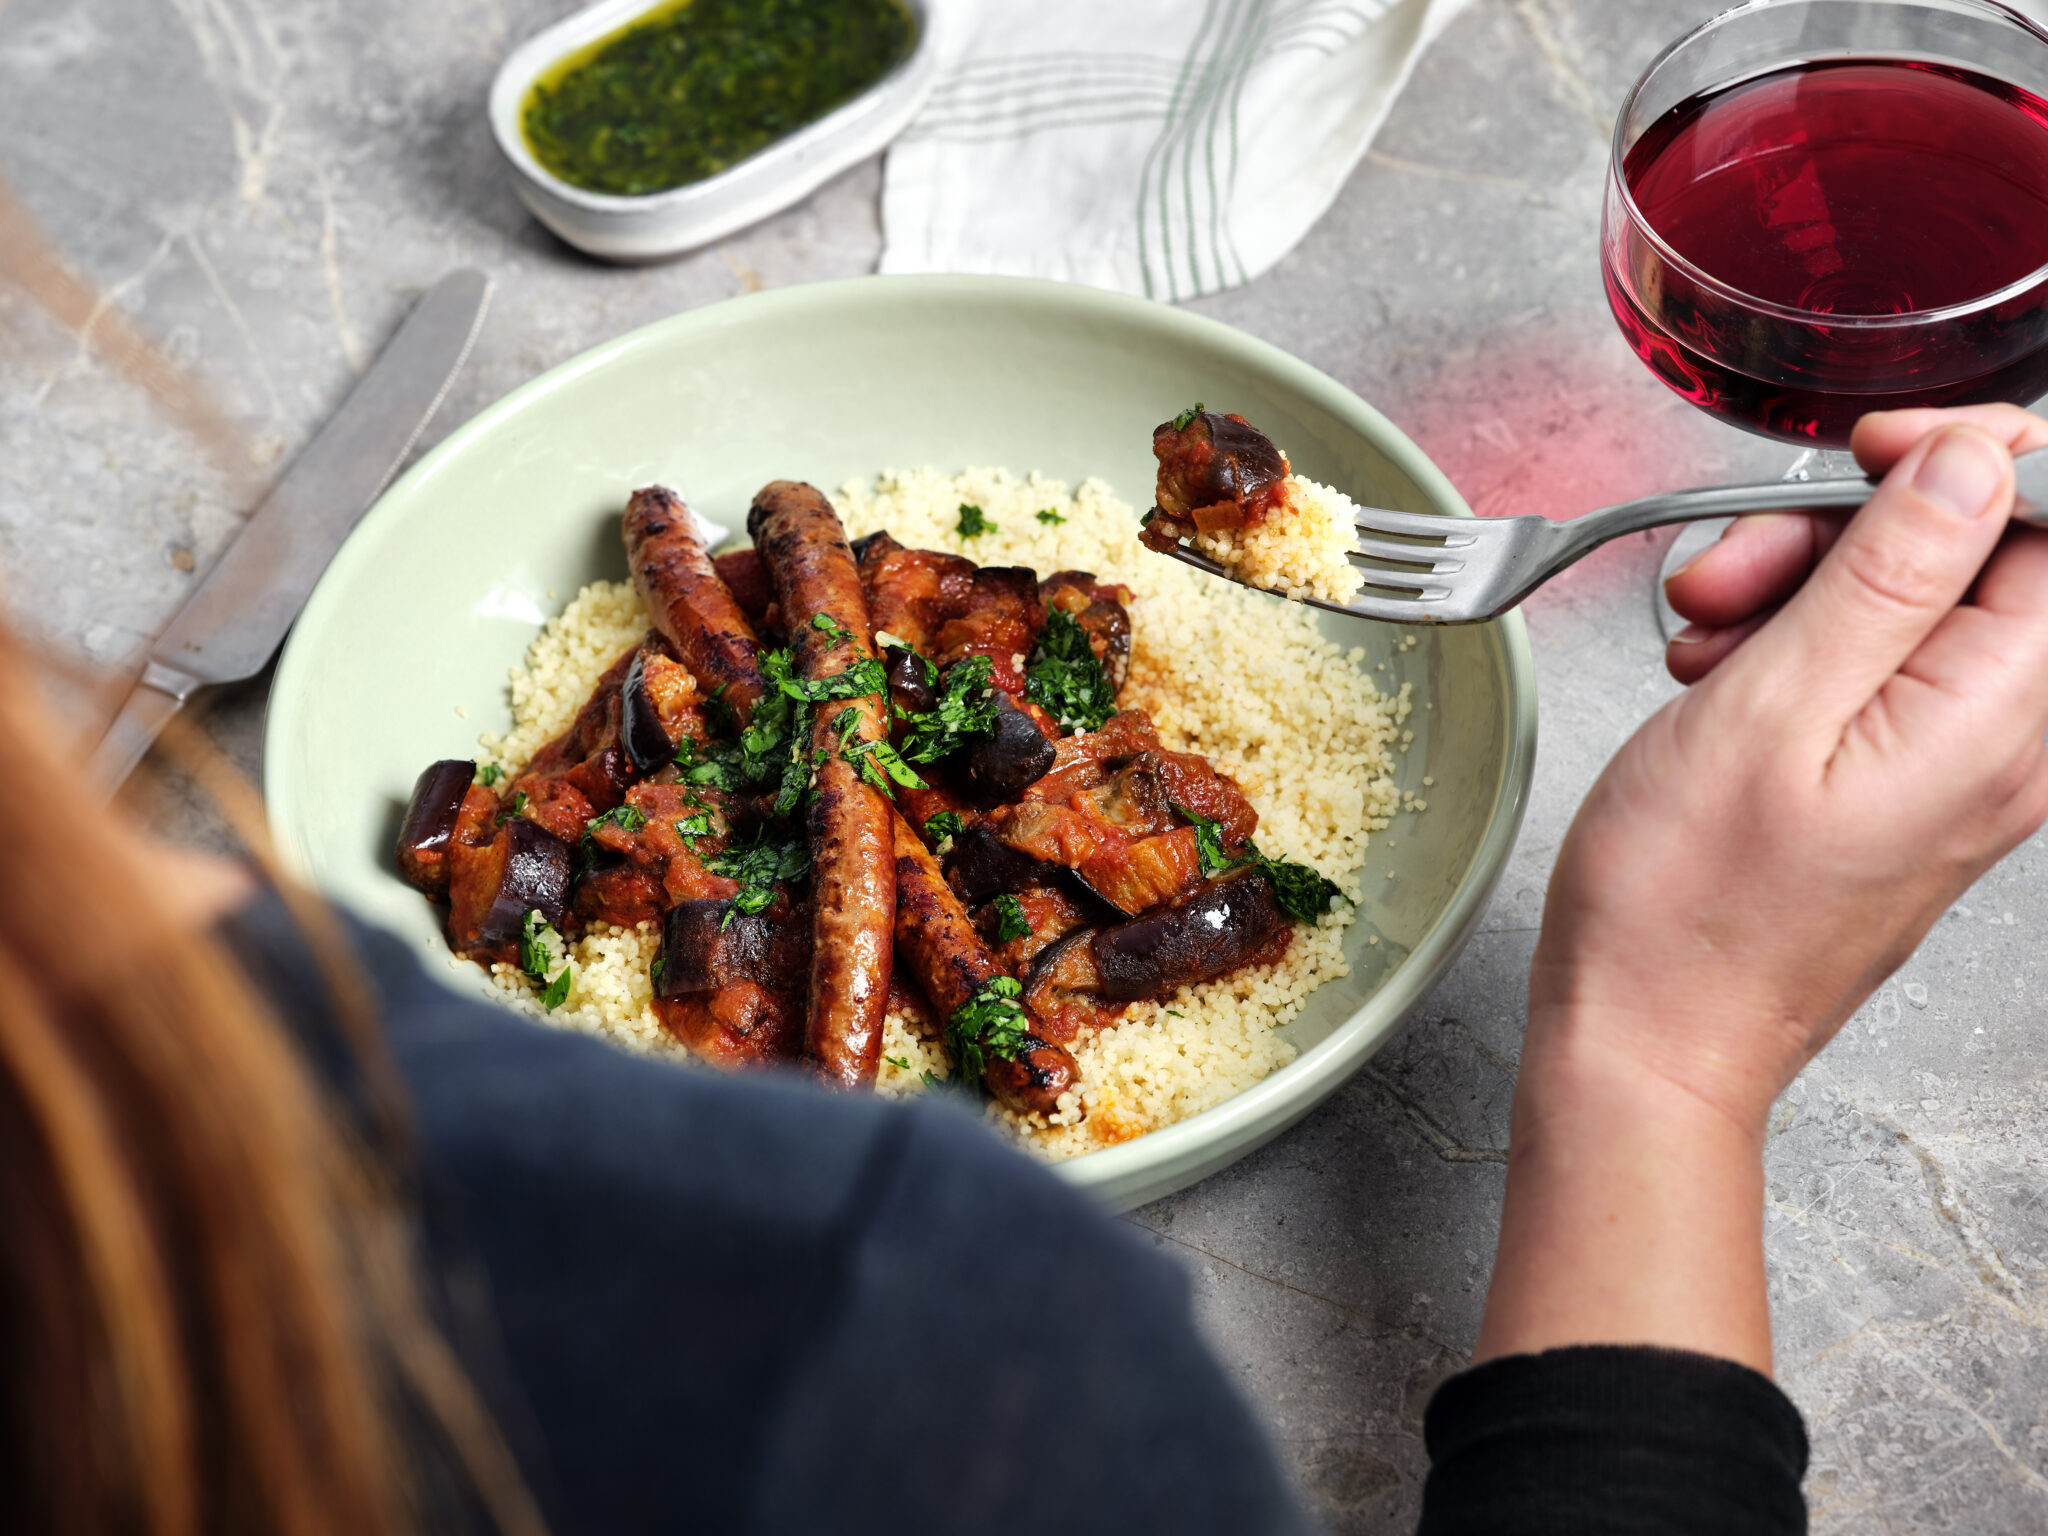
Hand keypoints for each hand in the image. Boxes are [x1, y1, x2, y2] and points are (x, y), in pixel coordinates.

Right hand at [1476, 407, 2047, 1372]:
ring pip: (1907, 609)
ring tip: (1698, 639)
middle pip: (1971, 558)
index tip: (1862, 453)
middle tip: (1729, 574)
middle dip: (1843, 533)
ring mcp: (1953, 769)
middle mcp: (2004, 743)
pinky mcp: (1899, 786)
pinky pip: (1872, 674)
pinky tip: (1714, 678)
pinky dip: (1788, 650)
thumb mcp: (1772, 705)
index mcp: (1999, 717)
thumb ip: (1886, 571)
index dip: (1964, 459)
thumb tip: (1972, 460)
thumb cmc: (1689, 904)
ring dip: (1796, 591)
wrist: (1649, 1036)